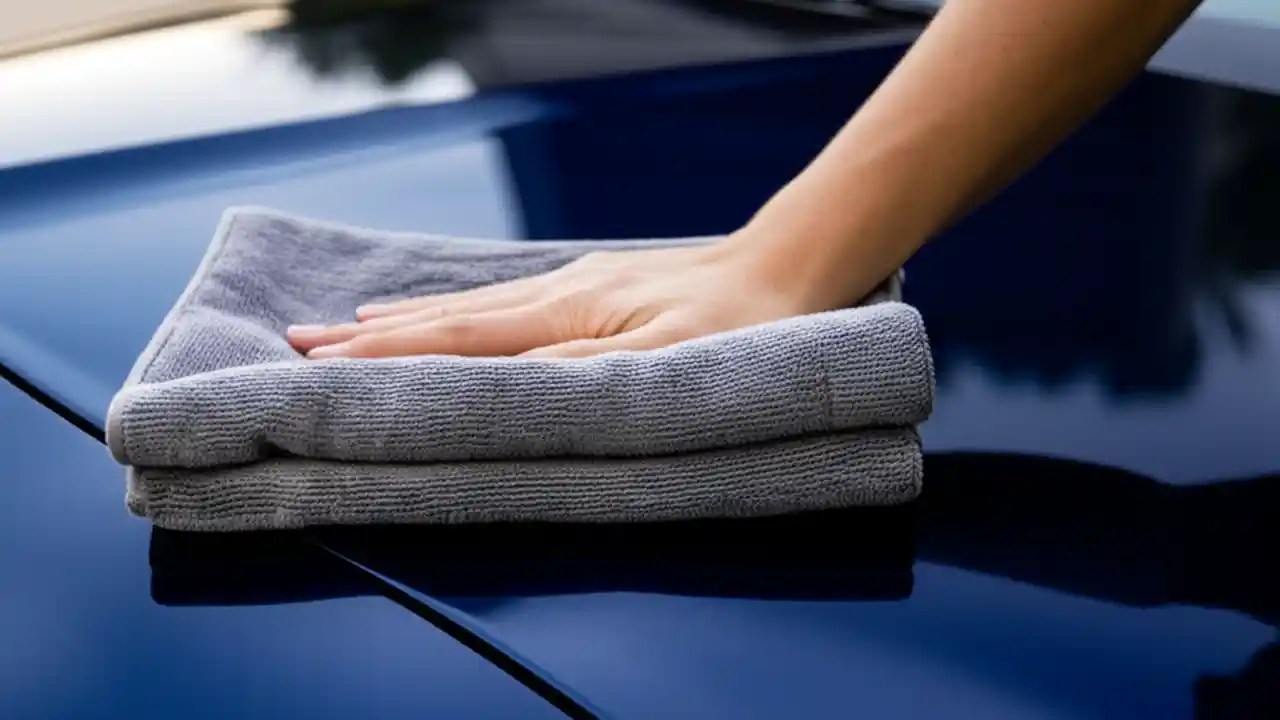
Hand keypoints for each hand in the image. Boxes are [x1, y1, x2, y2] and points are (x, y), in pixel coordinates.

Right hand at [286, 237, 837, 359]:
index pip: (454, 340)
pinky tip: (442, 310)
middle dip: (369, 336)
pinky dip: (453, 309)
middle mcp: (556, 294)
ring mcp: (571, 287)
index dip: (382, 355)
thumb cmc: (742, 323)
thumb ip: (582, 375)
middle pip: (444, 318)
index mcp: (565, 315)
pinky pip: (501, 301)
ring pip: (468, 306)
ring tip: (346, 326)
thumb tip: (501, 383)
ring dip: (402, 320)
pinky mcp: (592, 287)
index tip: (316, 364)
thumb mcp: (667, 361)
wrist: (791, 264)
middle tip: (299, 343)